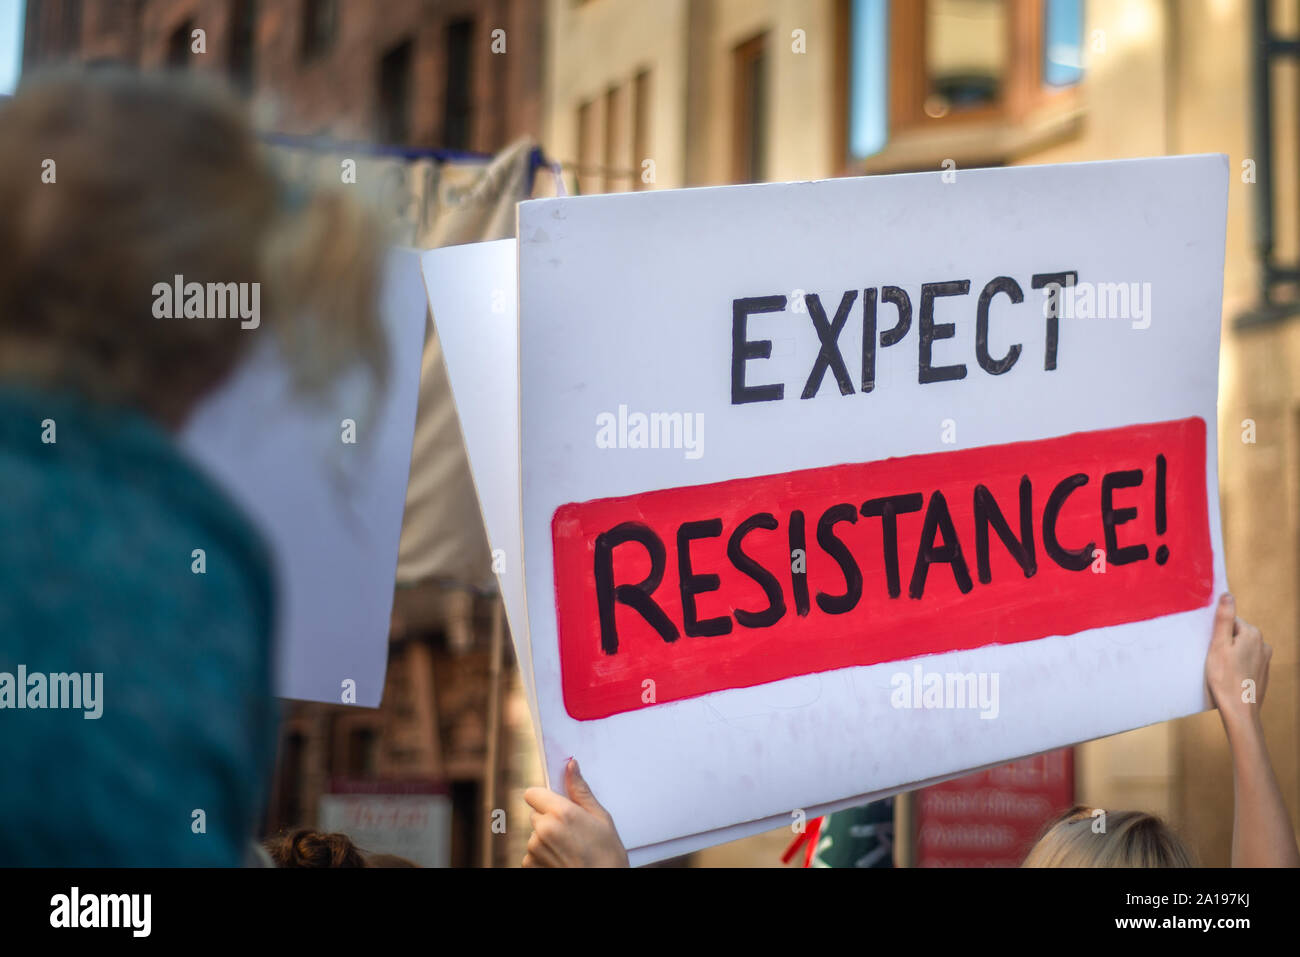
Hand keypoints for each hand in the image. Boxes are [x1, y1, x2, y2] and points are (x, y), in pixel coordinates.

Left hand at [522, 758, 628, 867]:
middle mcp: (543, 829)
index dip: (544, 798)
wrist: (603, 886)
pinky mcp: (530, 866)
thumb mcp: (601, 819)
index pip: (532, 793)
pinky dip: (542, 856)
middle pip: (535, 814)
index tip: (557, 806)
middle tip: (572, 832)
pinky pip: (531, 854)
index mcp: (561, 813)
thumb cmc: (608, 856)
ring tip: (569, 850)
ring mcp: (534, 849)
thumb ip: (581, 791)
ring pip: (534, 835)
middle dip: (549, 819)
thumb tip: (571, 765)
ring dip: (546, 839)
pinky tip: (561, 861)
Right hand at [1206, 592, 1270, 732]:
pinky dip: (1236, 666)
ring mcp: (1265, 660)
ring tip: (1219, 669)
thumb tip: (1227, 595)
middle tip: (1212, 658)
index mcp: (1253, 634)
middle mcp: (1263, 645)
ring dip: (1229, 655)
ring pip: (1241, 649)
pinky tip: (1228, 677)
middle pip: (1236, 634)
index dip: (1217, 632)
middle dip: (1223, 643)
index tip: (1209, 645)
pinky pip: (1245, 662)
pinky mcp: (1262, 673)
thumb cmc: (1225, 679)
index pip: (1231, 621)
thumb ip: (1224, 619)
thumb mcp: (1218, 645)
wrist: (1240, 711)